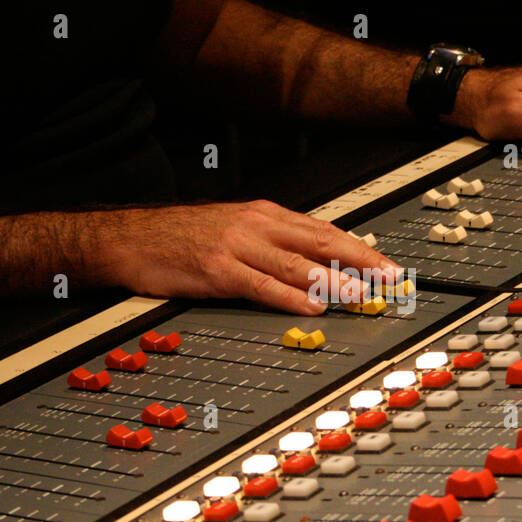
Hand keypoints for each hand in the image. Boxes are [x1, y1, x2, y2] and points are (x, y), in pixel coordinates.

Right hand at [96, 200, 403, 314]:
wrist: (131, 237)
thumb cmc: (180, 237)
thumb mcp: (234, 230)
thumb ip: (273, 245)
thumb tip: (314, 265)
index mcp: (264, 216)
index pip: (323, 230)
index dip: (360, 248)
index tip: (387, 265)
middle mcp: (257, 226)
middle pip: (320, 242)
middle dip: (361, 261)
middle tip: (390, 278)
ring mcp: (238, 246)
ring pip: (297, 264)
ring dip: (334, 280)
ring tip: (362, 295)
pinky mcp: (218, 269)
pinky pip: (262, 285)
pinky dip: (291, 296)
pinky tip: (312, 305)